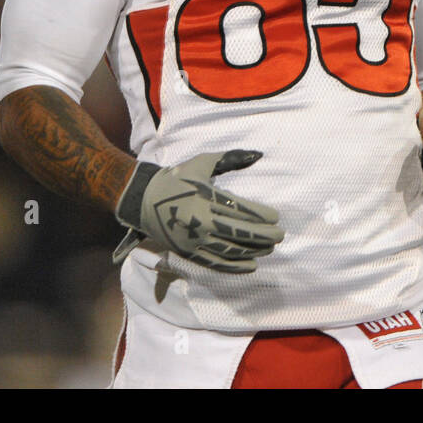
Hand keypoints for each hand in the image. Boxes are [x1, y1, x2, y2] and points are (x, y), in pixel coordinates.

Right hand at [114, 149, 283, 272]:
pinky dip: (235, 267)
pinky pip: (216, 264)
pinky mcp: (188, 253)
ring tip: (269, 247)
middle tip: (280, 234)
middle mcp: (199, 222)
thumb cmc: (177, 179)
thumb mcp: (201, 163)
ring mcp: (193, 240)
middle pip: (238, 232)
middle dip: (263, 235)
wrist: (142, 199)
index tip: (276, 216)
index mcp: (204, 198)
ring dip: (253, 251)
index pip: (239, 210)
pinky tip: (252, 265)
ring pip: (230, 250)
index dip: (260, 215)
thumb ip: (230, 159)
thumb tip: (257, 155)